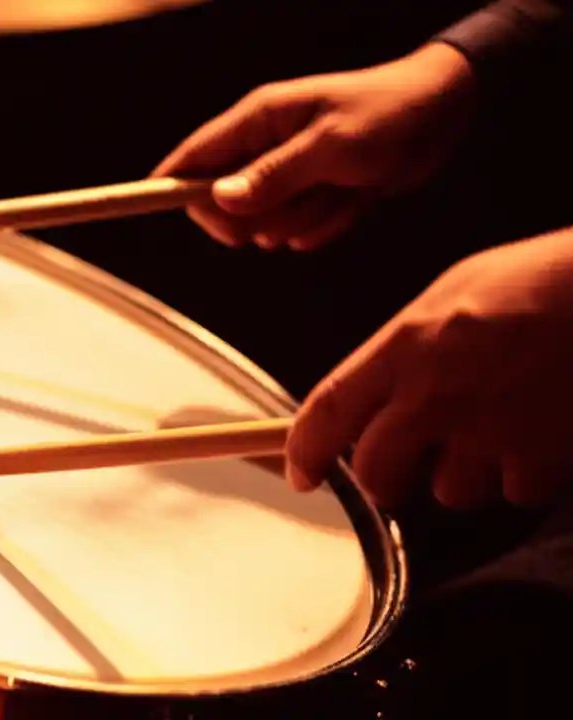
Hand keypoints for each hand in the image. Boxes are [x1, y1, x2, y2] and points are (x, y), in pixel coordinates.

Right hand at [152, 42, 475, 250]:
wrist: (445, 113)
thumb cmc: (388, 114)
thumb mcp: (332, 147)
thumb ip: (274, 176)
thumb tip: (221, 201)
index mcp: (256, 121)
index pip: (191, 160)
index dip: (171, 190)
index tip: (163, 214)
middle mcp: (263, 147)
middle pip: (222, 204)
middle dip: (257, 218)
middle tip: (291, 211)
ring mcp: (287, 173)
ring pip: (265, 223)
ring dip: (302, 220)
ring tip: (343, 191)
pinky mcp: (311, 194)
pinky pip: (298, 231)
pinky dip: (325, 226)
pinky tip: (354, 200)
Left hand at [286, 226, 572, 509]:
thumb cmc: (545, 281)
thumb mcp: (457, 293)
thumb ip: (410, 348)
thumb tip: (379, 395)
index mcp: (407, 346)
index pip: (328, 411)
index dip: (304, 451)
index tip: (301, 474)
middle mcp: (435, 394)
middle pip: (377, 473)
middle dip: (385, 480)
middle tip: (401, 469)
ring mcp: (488, 431)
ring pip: (449, 490)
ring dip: (465, 472)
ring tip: (500, 424)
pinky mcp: (540, 460)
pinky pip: (514, 492)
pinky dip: (524, 473)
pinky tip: (543, 430)